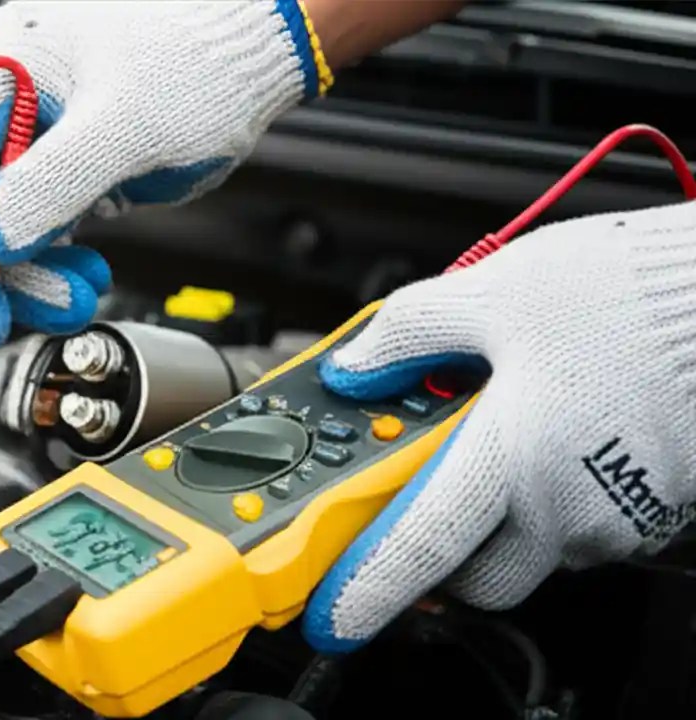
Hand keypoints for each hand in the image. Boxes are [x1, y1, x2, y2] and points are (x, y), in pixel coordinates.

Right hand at [0, 0, 329, 346]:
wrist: (246, 58)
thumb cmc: (197, 64)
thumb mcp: (126, 128)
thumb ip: (53, 184)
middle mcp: (1, 104)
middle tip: (9, 322)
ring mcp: (27, 140)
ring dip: (27, 277)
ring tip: (76, 297)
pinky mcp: (56, 170)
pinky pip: (32, 230)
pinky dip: (52, 264)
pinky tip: (85, 276)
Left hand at [304, 201, 695, 652]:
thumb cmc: (628, 293)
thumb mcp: (490, 292)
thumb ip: (405, 335)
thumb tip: (353, 367)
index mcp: (509, 458)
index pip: (418, 550)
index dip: (365, 591)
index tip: (332, 616)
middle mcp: (566, 506)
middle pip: (476, 574)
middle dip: (437, 551)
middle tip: (422, 494)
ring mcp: (618, 516)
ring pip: (535, 549)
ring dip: (504, 513)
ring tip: (506, 431)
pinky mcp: (657, 508)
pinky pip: (586, 524)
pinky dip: (556, 493)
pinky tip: (559, 430)